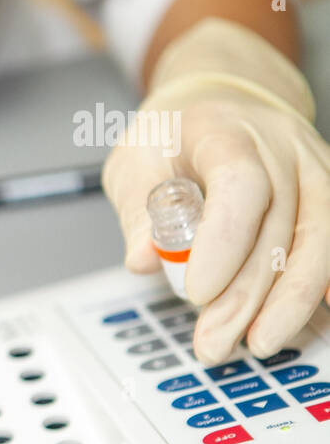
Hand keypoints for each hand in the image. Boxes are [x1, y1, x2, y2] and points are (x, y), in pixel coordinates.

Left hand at [103, 18, 328, 364]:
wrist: (217, 100)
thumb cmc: (170, 136)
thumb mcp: (134, 162)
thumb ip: (137, 212)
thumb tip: (143, 260)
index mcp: (225, 130)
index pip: (240, 185)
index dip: (224, 243)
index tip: (196, 292)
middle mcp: (282, 146)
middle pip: (279, 225)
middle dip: (247, 295)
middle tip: (213, 343)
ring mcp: (314, 168)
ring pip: (319, 239)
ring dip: (290, 300)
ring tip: (259, 343)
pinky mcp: (327, 193)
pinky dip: (325, 282)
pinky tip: (317, 318)